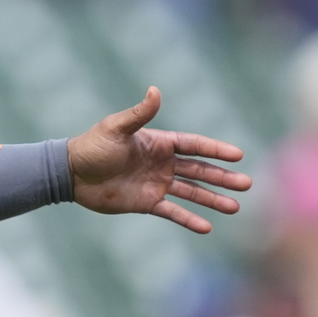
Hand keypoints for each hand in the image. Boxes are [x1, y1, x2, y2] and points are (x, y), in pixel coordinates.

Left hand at [68, 87, 251, 232]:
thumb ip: (139, 113)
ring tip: (235, 207)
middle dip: (223, 177)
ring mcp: (156, 184)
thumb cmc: (92, 147)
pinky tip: (206, 227)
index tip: (238, 155)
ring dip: (213, 200)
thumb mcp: (116, 128)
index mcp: (159, 143)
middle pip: (200, 170)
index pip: (194, 145)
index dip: (216, 150)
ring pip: (192, 192)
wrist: (70, 174)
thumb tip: (155, 90)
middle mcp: (162, 163)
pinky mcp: (146, 202)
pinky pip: (172, 212)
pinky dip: (188, 219)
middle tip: (247, 184)